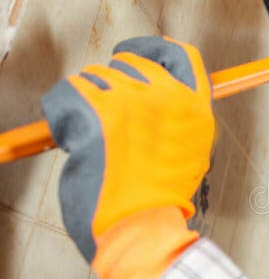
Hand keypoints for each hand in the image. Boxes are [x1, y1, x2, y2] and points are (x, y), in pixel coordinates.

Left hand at [40, 36, 213, 278]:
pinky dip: (62, 117)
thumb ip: (180, 117)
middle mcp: (168, 96)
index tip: (132, 55)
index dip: (151, 48)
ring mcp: (131, 101)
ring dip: (86, 105)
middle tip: (106, 124)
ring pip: (92, 77)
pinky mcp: (96, 111)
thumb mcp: (190, 153)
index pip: (179, 53)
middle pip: (129, 61)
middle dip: (110, 86)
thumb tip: (158, 90)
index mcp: (196, 107)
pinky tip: (76, 145)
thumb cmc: (160, 200)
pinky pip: (64, 94)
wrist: (141, 229)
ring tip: (96, 145)